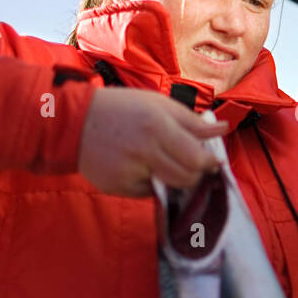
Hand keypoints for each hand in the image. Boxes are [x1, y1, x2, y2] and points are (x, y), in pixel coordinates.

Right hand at [77, 88, 229, 196]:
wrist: (74, 121)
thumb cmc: (122, 108)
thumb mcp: (158, 105)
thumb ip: (192, 121)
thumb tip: (223, 129)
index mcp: (158, 127)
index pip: (196, 159)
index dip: (209, 163)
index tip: (212, 161)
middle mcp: (144, 152)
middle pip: (186, 178)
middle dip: (195, 174)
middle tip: (192, 165)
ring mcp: (130, 173)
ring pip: (169, 188)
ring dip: (176, 180)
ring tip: (167, 163)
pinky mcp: (118, 187)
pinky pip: (148, 192)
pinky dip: (152, 183)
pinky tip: (142, 167)